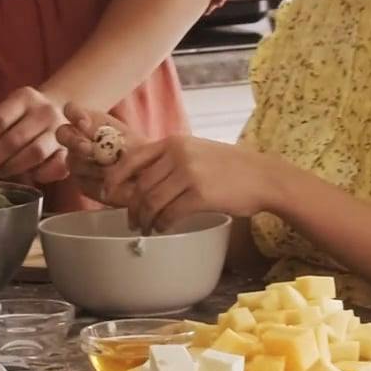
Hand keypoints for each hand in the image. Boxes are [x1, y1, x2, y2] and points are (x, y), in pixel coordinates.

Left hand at [0, 85, 75, 185]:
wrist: (62, 108)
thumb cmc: (25, 115)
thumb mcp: (9, 111)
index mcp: (24, 97)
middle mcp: (44, 111)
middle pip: (12, 140)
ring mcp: (60, 130)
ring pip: (32, 155)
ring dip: (8, 169)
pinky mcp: (70, 150)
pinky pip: (55, 167)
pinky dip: (39, 175)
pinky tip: (25, 178)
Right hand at [53, 102, 133, 190]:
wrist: (150, 177)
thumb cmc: (139, 150)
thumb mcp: (125, 135)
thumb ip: (103, 128)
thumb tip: (84, 125)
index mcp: (89, 122)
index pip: (70, 111)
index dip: (74, 114)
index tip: (84, 123)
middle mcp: (78, 139)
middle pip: (62, 134)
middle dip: (74, 141)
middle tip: (89, 148)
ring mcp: (77, 161)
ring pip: (72, 160)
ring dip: (91, 165)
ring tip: (112, 169)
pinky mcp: (81, 182)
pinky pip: (80, 180)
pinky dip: (95, 180)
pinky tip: (109, 181)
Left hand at [113, 134, 281, 228]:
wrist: (263, 176)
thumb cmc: (230, 168)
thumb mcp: (196, 152)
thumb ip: (170, 160)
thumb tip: (140, 181)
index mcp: (174, 141)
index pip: (133, 158)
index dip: (116, 178)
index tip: (107, 192)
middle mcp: (179, 154)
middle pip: (141, 184)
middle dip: (131, 206)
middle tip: (131, 220)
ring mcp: (190, 173)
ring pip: (152, 201)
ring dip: (145, 220)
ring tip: (145, 229)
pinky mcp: (201, 195)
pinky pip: (170, 214)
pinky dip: (162, 225)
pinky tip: (163, 229)